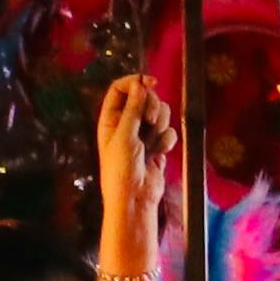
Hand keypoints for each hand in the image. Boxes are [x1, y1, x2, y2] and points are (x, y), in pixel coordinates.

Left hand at [97, 73, 169, 205]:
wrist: (135, 198)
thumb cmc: (121, 170)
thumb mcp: (124, 136)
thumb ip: (133, 108)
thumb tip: (139, 84)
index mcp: (111, 119)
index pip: (121, 89)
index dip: (136, 82)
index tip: (152, 83)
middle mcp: (126, 123)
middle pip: (145, 97)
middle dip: (152, 107)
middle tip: (150, 121)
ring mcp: (143, 134)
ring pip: (160, 113)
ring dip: (160, 127)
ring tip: (150, 144)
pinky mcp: (157, 145)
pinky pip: (169, 132)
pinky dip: (166, 141)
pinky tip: (158, 154)